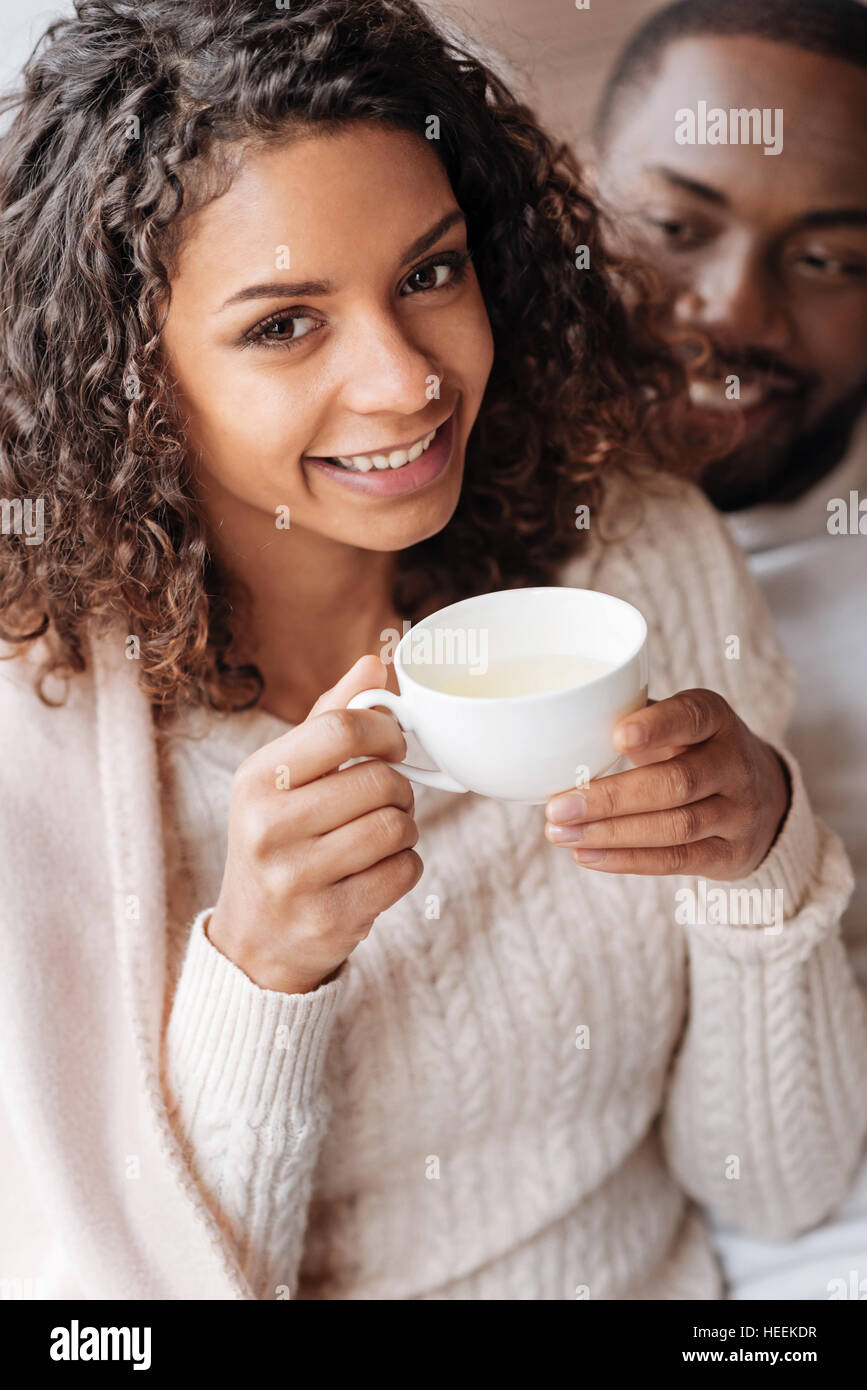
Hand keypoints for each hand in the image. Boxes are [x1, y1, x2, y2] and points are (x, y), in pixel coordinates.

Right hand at [207, 655, 422, 993]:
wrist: (255, 938)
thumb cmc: (279, 840)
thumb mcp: (285, 776)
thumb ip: (330, 718)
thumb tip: (375, 662)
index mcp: (257, 779)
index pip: (342, 730)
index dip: (385, 732)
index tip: (393, 745)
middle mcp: (268, 826)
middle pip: (378, 781)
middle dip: (398, 786)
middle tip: (387, 798)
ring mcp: (297, 877)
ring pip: (396, 826)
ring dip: (405, 827)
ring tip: (382, 833)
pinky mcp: (331, 918)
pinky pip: (403, 872)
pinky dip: (405, 866)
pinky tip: (378, 869)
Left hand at [545, 689, 789, 879]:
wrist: (762, 797)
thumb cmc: (694, 750)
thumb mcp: (677, 725)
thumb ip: (634, 720)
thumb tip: (566, 732)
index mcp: (716, 719)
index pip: (691, 718)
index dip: (657, 726)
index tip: (616, 736)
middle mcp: (735, 764)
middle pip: (676, 783)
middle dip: (610, 798)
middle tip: (557, 807)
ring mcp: (738, 813)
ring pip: (675, 827)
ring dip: (611, 834)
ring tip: (559, 834)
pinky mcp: (730, 854)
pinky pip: (676, 860)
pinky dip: (627, 860)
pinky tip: (585, 855)